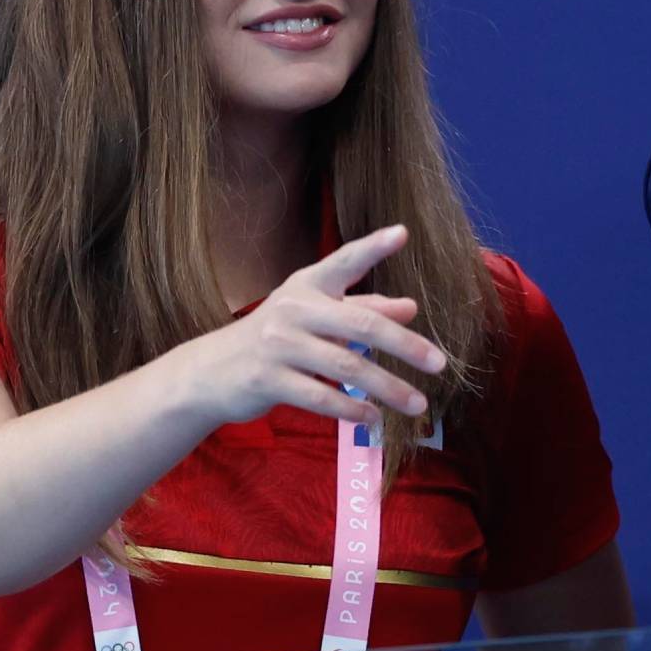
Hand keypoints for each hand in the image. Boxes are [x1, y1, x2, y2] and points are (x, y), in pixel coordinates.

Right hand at [175, 225, 445, 426]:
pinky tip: (373, 417)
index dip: (372, 247)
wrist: (211, 372)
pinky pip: (320, 396)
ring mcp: (278, 344)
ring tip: (417, 402)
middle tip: (439, 363)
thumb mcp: (314, 317)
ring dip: (387, 387)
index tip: (402, 233)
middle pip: (360, 323)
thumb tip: (410, 308)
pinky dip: (351, 409)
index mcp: (306, 285)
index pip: (343, 262)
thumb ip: (361, 309)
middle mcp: (293, 308)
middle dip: (404, 345)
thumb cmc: (274, 340)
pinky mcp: (267, 379)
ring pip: (345, 366)